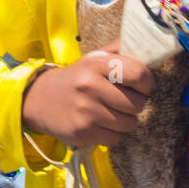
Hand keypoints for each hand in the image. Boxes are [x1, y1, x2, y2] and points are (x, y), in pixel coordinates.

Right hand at [21, 41, 153, 149]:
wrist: (39, 99)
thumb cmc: (76, 77)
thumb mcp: (94, 58)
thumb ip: (119, 52)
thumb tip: (149, 48)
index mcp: (97, 65)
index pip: (139, 74)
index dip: (146, 83)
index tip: (141, 86)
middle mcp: (90, 86)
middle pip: (137, 104)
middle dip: (137, 104)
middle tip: (126, 101)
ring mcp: (85, 112)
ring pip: (128, 124)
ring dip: (126, 120)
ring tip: (114, 113)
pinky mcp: (82, 132)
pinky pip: (115, 139)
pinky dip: (113, 134)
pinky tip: (102, 124)